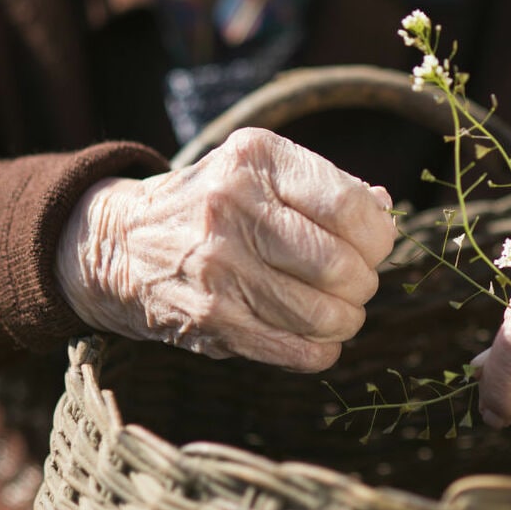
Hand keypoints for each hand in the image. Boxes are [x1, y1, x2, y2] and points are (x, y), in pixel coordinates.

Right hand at [55, 127, 396, 371]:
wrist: (123, 242)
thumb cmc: (220, 205)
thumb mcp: (265, 172)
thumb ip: (331, 187)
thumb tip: (387, 210)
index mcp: (257, 158)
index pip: (350, 207)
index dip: (379, 238)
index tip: (372, 246)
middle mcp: (233, 207)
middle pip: (342, 267)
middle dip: (363, 283)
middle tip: (353, 283)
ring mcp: (218, 266)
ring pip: (325, 315)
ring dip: (346, 321)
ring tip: (336, 311)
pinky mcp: (211, 318)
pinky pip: (297, 351)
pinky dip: (321, 350)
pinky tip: (315, 338)